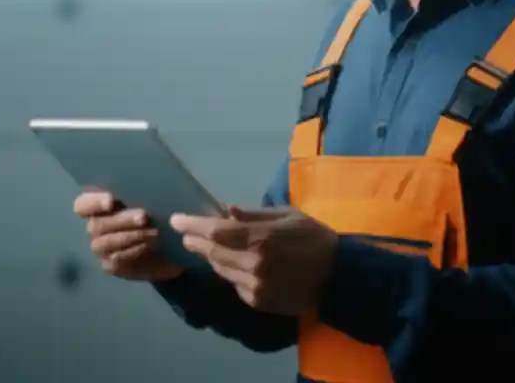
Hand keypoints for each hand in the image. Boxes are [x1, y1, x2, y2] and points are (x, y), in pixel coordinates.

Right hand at [73, 190, 183, 281]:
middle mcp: (95, 227)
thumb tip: (143, 186)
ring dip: (131, 236)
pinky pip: (116, 259)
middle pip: (97, 224)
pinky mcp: (110, 265)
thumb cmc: (155, 214)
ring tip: (154, 232)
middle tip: (143, 217)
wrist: (170, 244)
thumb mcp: (149, 200)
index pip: (82, 205)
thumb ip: (139, 194)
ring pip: (106, 242)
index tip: (111, 201)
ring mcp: (100, 248)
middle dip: (122, 220)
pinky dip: (134, 251)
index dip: (93, 202)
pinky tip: (150, 245)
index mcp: (97, 206)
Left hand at [171, 205, 336, 314]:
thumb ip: (254, 215)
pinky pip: (234, 283)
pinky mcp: (258, 302)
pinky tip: (233, 263)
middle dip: (195, 241)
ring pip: (221, 269)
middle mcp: (253, 265)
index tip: (176, 219)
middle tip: (185, 233)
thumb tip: (225, 211)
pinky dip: (230, 271)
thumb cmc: (314, 238)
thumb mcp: (287, 216)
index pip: (215, 231)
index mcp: (261, 239)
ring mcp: (255, 286)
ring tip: (207, 245)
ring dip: (211, 256)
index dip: (192, 225)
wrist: (338, 277)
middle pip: (212, 252)